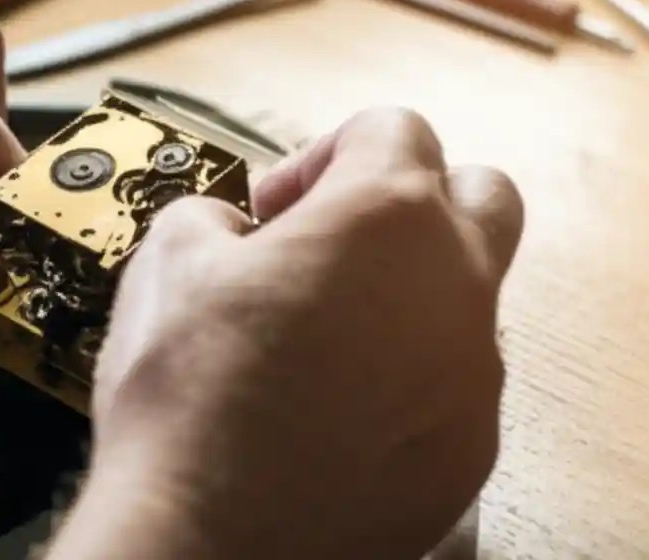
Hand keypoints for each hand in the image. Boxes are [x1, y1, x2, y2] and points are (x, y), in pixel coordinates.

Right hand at [49, 108, 522, 558]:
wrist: (211, 538)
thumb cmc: (192, 398)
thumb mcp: (169, 259)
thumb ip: (215, 214)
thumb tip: (232, 231)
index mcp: (388, 217)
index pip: (394, 128)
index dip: (324, 152)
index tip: (280, 204)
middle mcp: (455, 285)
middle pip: (479, 195)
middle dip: (412, 201)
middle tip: (337, 242)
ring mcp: (474, 373)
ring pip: (467, 300)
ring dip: (407, 298)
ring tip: (323, 339)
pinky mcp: (471, 450)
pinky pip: (455, 386)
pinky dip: (409, 380)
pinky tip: (338, 410)